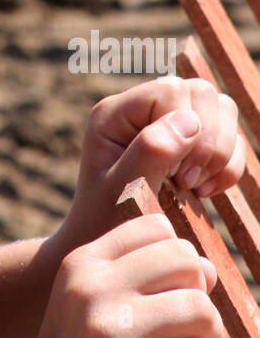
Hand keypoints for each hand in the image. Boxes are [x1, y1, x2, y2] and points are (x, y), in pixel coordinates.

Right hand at [0, 214, 222, 337]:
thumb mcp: (92, 309)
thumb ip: (146, 280)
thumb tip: (209, 268)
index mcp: (81, 265)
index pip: (156, 229)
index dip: (178, 261)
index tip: (168, 294)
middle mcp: (91, 289)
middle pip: (186, 263)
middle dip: (198, 298)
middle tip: (184, 331)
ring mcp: (108, 331)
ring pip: (201, 311)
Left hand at [58, 74, 245, 255]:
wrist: (112, 247)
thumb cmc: (107, 220)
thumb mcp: (121, 190)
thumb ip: (151, 151)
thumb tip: (188, 121)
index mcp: (116, 113)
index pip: (171, 91)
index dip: (186, 127)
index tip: (177, 174)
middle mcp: (142, 111)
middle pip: (202, 93)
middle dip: (208, 142)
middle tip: (187, 182)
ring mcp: (169, 124)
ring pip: (222, 109)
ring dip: (220, 153)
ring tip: (195, 187)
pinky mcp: (191, 145)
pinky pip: (231, 138)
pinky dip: (228, 166)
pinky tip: (204, 191)